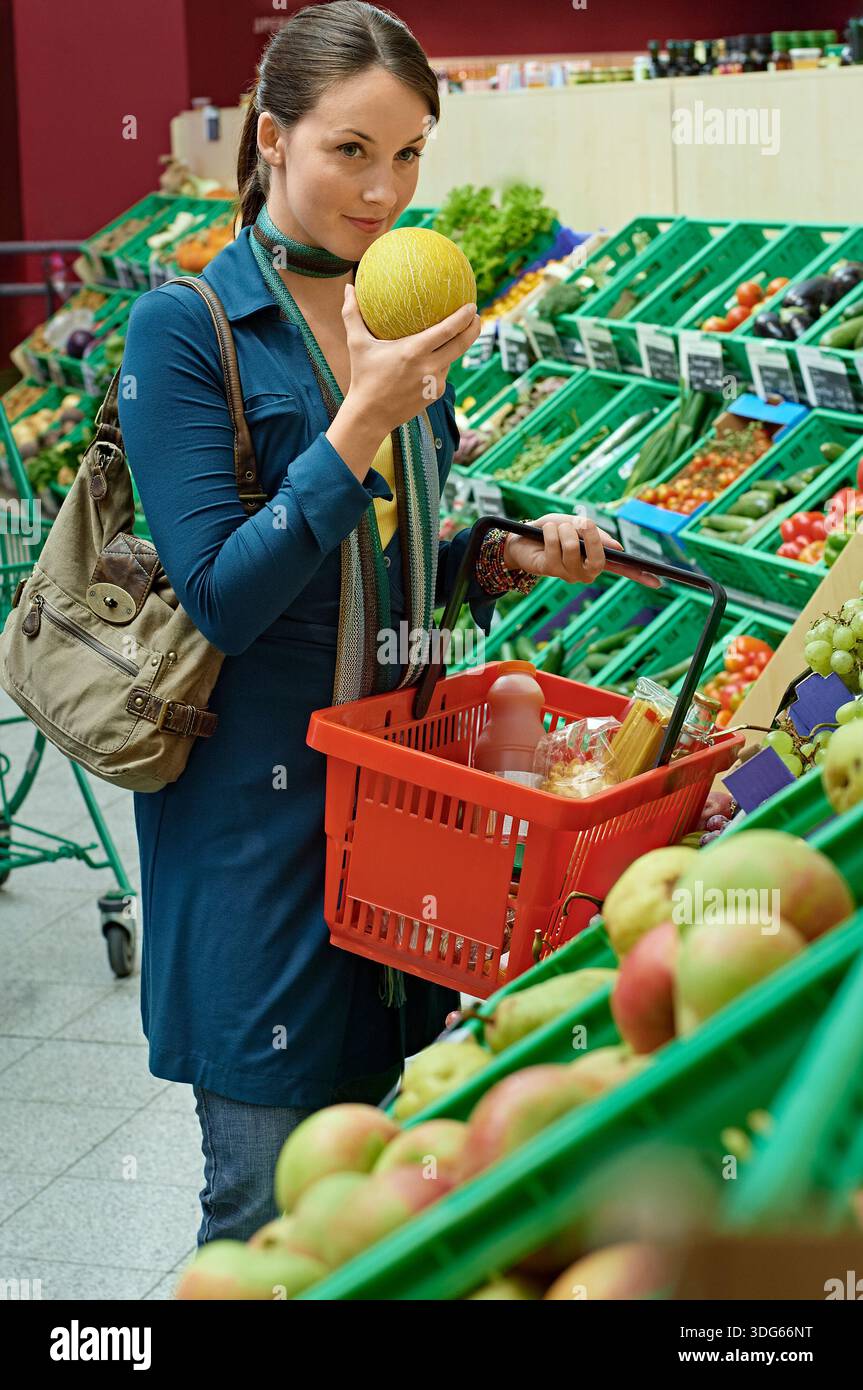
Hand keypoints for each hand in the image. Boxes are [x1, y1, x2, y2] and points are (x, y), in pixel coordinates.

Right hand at [341, 285, 481, 434]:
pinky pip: (443, 374)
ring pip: (451, 359)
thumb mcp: (356, 344)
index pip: (448, 331)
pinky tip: (435, 357)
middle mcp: (429, 368)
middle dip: (474, 328)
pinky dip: (440, 364)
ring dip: (454, 347)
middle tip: (477, 315)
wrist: (370, 416)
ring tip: (456, 333)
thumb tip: (347, 287)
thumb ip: (352, 314)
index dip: (464, 317)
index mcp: (414, 352)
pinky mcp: (435, 395)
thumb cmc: (362, 377)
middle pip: (461, 345)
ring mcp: (435, 383)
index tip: (472, 305)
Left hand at [502, 514, 660, 588]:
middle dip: (592, 538)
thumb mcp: (574, 525)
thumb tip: (616, 547)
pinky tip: (545, 532)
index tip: (658, 581)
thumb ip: (593, 533)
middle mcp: (585, 572)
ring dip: (564, 530)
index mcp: (596, 559)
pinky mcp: (550, 570)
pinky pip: (555, 547)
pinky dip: (550, 532)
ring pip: (572, 549)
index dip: (639, 575)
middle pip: (599, 560)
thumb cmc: (551, 531)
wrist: (519, 538)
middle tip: (584, 523)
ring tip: (555, 527)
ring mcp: (568, 574)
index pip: (622, 569)